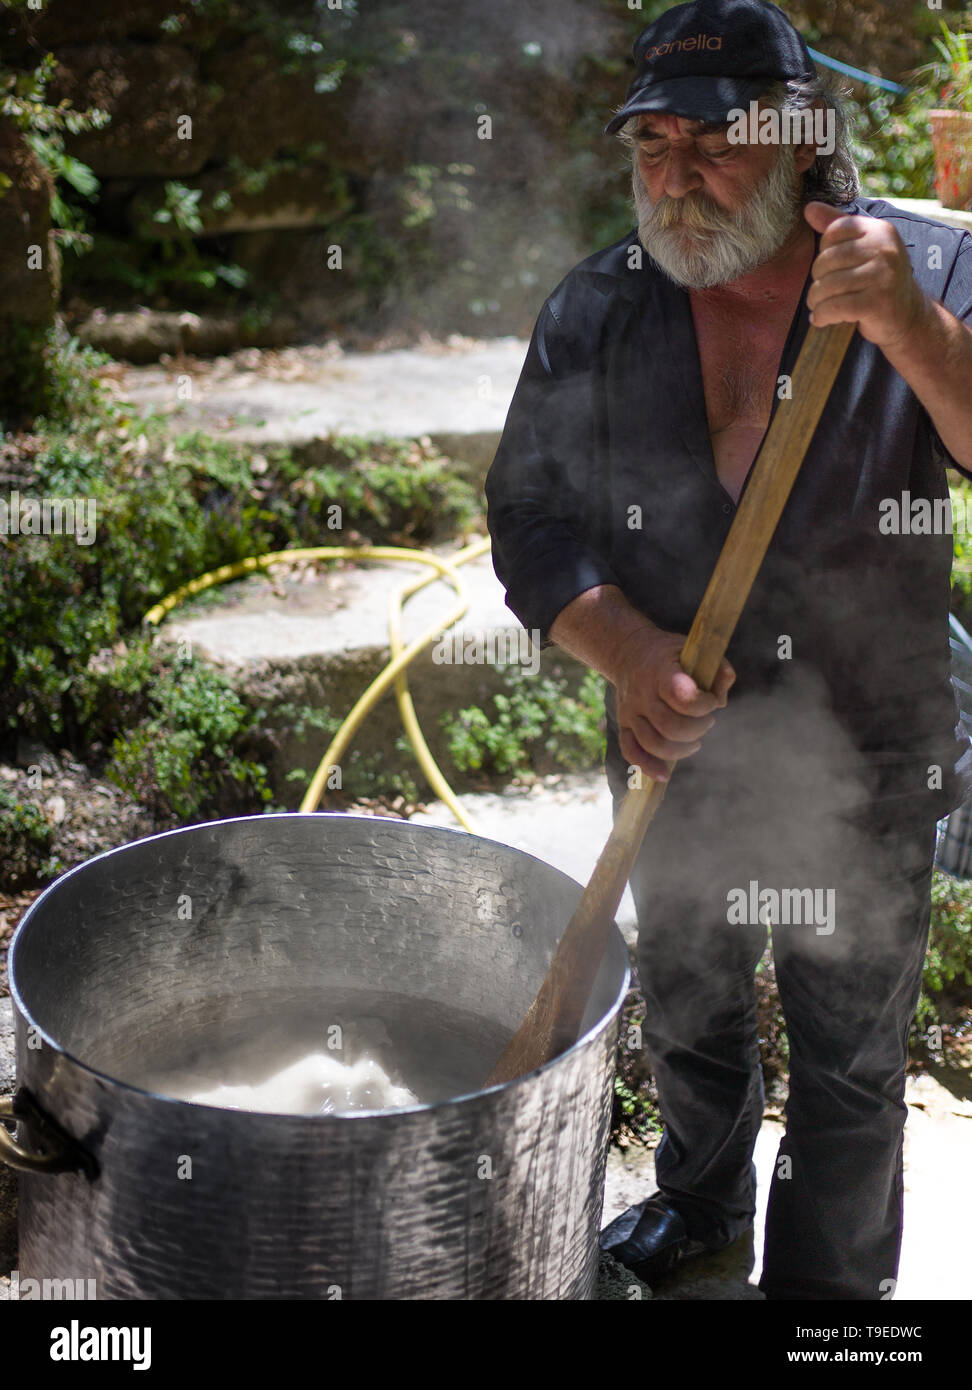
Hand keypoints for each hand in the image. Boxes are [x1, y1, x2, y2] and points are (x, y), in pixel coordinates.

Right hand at [611, 626, 734, 782]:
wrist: (629, 652)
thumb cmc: (671, 656)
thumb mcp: (696, 651)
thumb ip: (718, 672)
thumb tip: (721, 701)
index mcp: (662, 671)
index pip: (681, 696)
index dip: (703, 705)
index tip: (712, 701)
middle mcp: (642, 693)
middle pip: (669, 726)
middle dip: (697, 729)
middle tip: (707, 721)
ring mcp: (630, 711)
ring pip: (652, 743)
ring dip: (680, 749)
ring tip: (695, 741)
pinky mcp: (623, 724)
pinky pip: (630, 751)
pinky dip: (647, 767)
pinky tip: (664, 775)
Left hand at [803, 201, 929, 353]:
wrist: (908, 316)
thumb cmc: (880, 282)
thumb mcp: (864, 250)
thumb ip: (837, 227)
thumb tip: (809, 208)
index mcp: (880, 231)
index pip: (835, 231)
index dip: (823, 252)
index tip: (828, 269)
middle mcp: (884, 249)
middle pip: (827, 260)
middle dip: (817, 280)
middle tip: (819, 294)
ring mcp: (883, 276)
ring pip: (828, 285)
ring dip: (816, 301)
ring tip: (818, 307)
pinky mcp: (877, 302)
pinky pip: (835, 307)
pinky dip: (822, 316)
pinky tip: (822, 319)